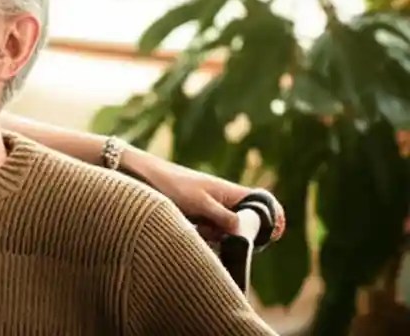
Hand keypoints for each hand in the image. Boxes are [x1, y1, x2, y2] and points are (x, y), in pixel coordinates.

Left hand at [123, 148, 286, 242]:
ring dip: (216, 237)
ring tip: (198, 228)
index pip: (262, 202)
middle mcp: (224, 201)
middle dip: (236, 235)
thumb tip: (246, 232)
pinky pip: (209, 234)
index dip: (271, 217)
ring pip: (226, 232)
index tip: (272, 234)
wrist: (142, 176)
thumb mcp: (200, 202)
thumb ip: (224, 217)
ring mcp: (211, 210)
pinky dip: (203, 236)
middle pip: (245, 224)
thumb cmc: (172, 185)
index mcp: (230, 191)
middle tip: (218, 232)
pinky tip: (190, 230)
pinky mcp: (197, 218)